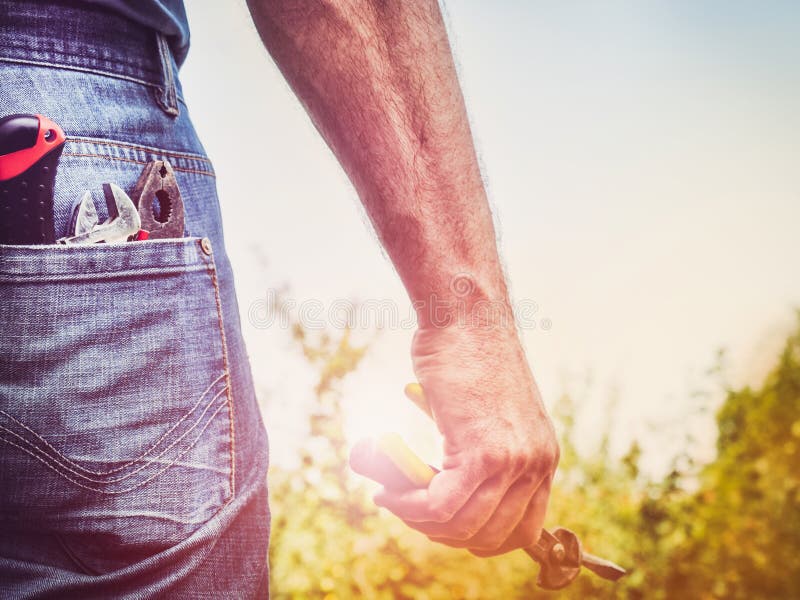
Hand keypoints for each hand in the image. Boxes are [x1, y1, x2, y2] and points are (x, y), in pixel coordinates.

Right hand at [374, 324, 558, 555]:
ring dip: (419, 520)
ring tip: (392, 498)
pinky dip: (409, 506)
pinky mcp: (483, 452)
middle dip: (445, 535)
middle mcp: (535, 464)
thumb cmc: (467, 356)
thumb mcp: (488, 413)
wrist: (467, 316)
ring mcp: (513, 461)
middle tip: (411, 512)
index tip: (445, 527)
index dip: (480, 539)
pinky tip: (389, 494)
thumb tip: (445, 492)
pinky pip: (441, 504)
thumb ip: (483, 453)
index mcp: (542, 457)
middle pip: (491, 537)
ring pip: (463, 525)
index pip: (523, 531)